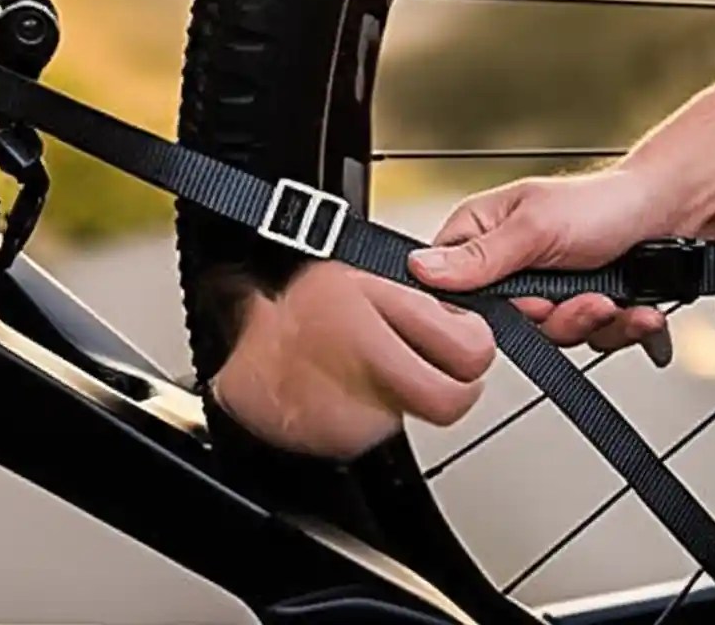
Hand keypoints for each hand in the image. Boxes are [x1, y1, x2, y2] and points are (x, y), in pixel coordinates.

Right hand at [210, 262, 495, 460]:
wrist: (242, 362)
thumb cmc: (294, 312)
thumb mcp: (359, 275)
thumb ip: (417, 294)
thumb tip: (466, 320)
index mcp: (372, 310)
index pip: (470, 350)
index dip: (472, 344)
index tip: (463, 338)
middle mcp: (365, 361)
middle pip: (453, 400)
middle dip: (453, 385)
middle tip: (439, 369)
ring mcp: (354, 408)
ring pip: (421, 415)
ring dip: (409, 395)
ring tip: (376, 366)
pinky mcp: (344, 439)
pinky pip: (385, 430)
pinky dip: (376, 413)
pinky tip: (352, 388)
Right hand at [407, 168, 680, 365]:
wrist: (672, 213)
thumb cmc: (605, 203)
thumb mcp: (535, 227)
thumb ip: (480, 257)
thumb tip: (419, 270)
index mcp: (481, 234)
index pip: (449, 289)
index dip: (483, 309)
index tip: (522, 301)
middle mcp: (509, 266)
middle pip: (506, 325)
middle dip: (553, 318)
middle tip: (579, 298)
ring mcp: (546, 291)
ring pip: (550, 339)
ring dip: (590, 323)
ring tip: (611, 298)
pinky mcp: (580, 311)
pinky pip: (588, 342)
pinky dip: (618, 328)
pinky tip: (634, 309)